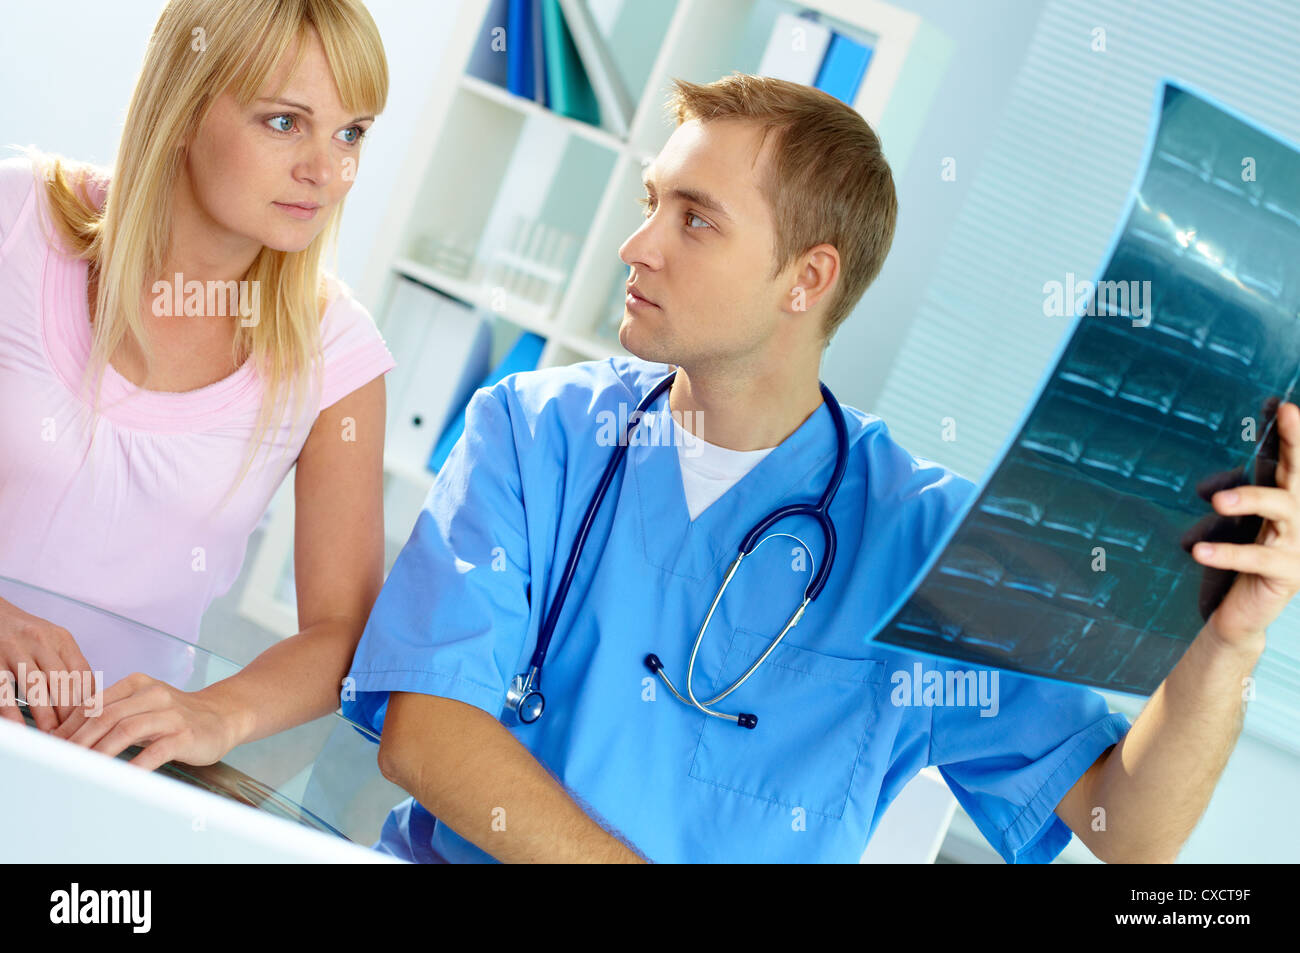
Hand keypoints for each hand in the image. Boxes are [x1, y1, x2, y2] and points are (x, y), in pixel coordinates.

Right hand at [0, 599, 94, 730]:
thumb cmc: (24, 632)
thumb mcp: (53, 640)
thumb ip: (69, 664)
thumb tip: (91, 697)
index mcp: (61, 639)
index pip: (82, 674)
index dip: (88, 702)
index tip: (92, 723)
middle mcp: (39, 642)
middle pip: (62, 683)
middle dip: (70, 714)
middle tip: (74, 736)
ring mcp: (13, 651)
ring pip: (36, 689)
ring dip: (46, 717)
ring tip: (52, 737)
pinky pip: (3, 692)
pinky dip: (13, 713)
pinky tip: (21, 729)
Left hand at [51, 672, 238, 770]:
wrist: (225, 715)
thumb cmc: (177, 715)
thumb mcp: (144, 705)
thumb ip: (114, 713)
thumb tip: (70, 735)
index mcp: (138, 684)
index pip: (95, 703)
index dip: (70, 725)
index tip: (51, 744)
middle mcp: (153, 695)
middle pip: (106, 715)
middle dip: (78, 739)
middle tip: (60, 759)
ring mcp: (171, 714)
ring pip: (126, 730)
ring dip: (100, 751)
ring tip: (83, 767)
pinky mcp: (186, 735)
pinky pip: (155, 751)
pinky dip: (135, 765)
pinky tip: (121, 777)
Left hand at [1183, 397, 1299, 649]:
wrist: (1244, 610)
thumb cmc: (1242, 557)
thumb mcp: (1239, 522)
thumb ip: (1232, 495)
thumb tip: (1206, 484)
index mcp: (1292, 500)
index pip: (1295, 461)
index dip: (1294, 434)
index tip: (1286, 406)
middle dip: (1298, 443)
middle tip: (1289, 414)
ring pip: (1282, 511)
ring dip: (1251, 499)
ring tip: (1218, 501)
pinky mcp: (1288, 574)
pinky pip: (1255, 559)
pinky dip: (1226, 553)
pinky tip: (1199, 551)